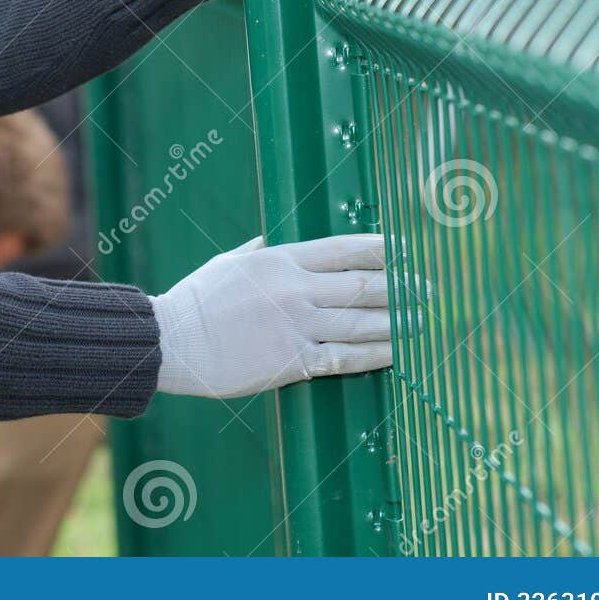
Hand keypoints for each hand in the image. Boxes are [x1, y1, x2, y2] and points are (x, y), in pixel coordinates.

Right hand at [150, 232, 412, 397]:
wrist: (175, 342)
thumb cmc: (197, 299)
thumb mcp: (230, 261)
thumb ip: (262, 249)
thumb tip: (278, 237)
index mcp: (280, 259)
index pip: (344, 250)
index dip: (380, 250)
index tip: (404, 251)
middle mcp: (295, 290)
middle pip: (363, 285)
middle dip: (400, 287)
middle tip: (423, 289)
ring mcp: (297, 327)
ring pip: (362, 323)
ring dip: (396, 322)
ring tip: (418, 321)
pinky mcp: (293, 362)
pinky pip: (346, 358)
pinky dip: (375, 356)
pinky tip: (395, 354)